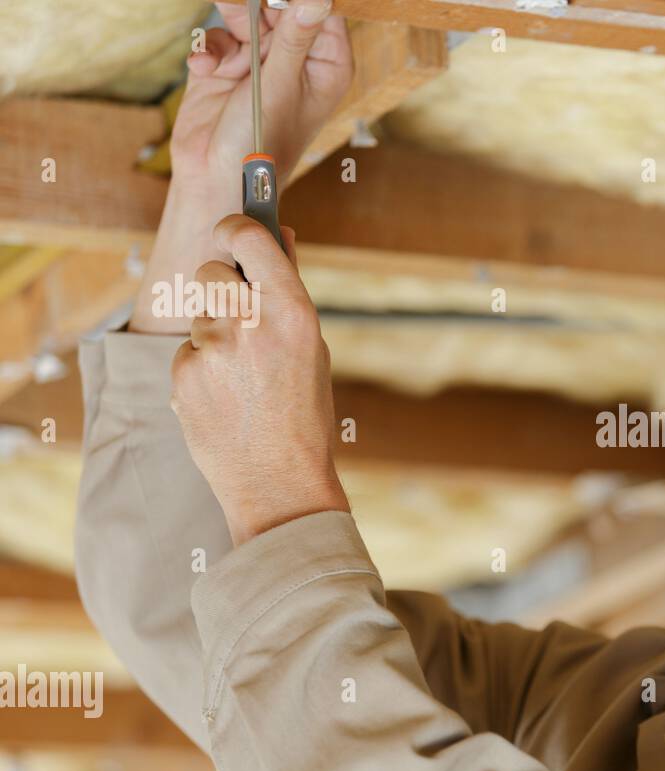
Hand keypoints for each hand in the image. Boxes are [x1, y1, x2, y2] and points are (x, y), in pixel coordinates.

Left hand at [171, 215, 348, 546]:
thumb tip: (280, 235)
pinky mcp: (182, 374)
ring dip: (214, 333)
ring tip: (241, 376)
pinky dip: (201, 369)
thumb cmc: (305, 415)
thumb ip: (288, 291)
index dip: (235, 226)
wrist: (279, 481)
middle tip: (240, 319)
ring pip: (198, 315)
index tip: (232, 229)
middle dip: (221, 286)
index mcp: (292, 311)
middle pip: (212, 271)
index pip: (249, 237)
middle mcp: (249, 323)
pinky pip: (186, 353)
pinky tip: (225, 398)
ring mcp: (211, 349)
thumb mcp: (312, 348)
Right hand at [173, 0, 351, 188]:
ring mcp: (260, 62)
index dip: (298, 2)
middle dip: (256, 7)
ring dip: (230, 23)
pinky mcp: (227, 66)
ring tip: (224, 50)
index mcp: (326, 66)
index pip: (322, 11)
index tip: (275, 3)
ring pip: (246, 15)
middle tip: (242, 13)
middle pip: (280, 6)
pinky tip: (204, 69)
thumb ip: (293, 37)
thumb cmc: (260, 145)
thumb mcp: (278, 86)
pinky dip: (209, 50)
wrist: (214, 180)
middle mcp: (296, 60)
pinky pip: (218, 38)